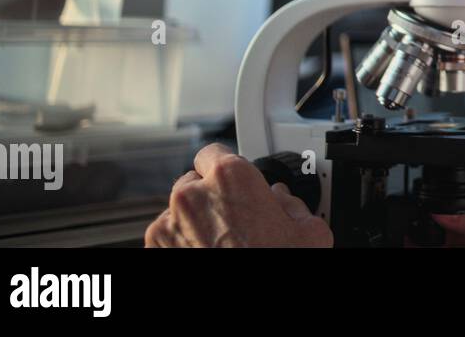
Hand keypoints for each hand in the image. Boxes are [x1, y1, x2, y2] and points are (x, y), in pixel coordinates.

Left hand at [145, 143, 332, 247]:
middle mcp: (193, 194)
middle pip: (194, 180)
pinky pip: (167, 233)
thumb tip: (284, 201)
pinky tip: (205, 252)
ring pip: (179, 209)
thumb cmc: (275, 263)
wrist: (248, 312)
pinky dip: (181, 241)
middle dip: (212, 194)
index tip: (235, 181)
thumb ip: (293, 204)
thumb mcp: (309, 232)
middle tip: (234, 217)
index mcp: (231, 178)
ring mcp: (169, 222)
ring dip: (195, 218)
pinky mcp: (155, 246)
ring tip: (220, 241)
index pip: (215, 151)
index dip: (227, 167)